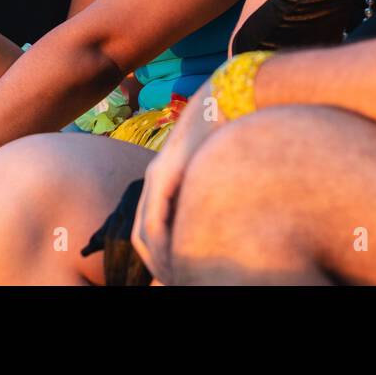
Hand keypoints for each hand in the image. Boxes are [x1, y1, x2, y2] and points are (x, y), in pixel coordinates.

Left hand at [131, 81, 222, 284]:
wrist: (229, 92)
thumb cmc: (231, 125)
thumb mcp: (218, 162)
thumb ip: (210, 186)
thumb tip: (220, 214)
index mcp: (165, 176)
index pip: (152, 227)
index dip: (163, 256)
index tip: (181, 273)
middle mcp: (155, 177)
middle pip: (143, 235)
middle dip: (158, 264)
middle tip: (177, 282)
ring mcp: (158, 175)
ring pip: (145, 233)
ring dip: (159, 260)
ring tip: (179, 277)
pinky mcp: (165, 174)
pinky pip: (155, 222)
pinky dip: (162, 246)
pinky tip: (176, 260)